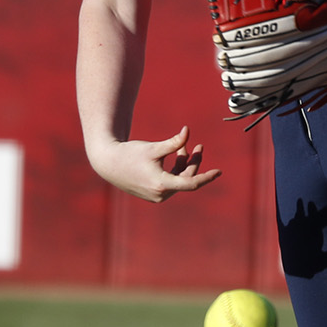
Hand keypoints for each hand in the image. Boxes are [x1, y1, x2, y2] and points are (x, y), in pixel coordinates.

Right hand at [88, 125, 222, 202]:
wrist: (108, 164)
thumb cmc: (129, 154)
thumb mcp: (153, 148)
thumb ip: (173, 142)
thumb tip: (188, 131)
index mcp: (161, 184)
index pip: (191, 183)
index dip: (206, 177)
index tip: (219, 172)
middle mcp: (160, 194)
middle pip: (185, 178)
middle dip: (193, 162)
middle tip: (199, 146)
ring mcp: (157, 195)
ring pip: (178, 180)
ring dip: (184, 164)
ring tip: (187, 147)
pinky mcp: (153, 193)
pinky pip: (170, 182)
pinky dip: (175, 169)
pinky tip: (177, 155)